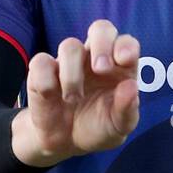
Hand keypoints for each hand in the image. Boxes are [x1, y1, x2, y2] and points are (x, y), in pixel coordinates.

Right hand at [12, 19, 139, 166]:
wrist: (65, 143)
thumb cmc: (98, 127)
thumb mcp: (118, 127)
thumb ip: (127, 110)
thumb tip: (131, 87)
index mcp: (119, 67)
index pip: (125, 43)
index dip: (125, 46)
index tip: (125, 60)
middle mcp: (94, 58)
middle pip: (101, 29)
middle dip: (101, 43)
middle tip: (100, 69)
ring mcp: (68, 62)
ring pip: (70, 45)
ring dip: (73, 74)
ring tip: (73, 99)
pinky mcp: (42, 71)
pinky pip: (41, 62)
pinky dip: (46, 79)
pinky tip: (50, 95)